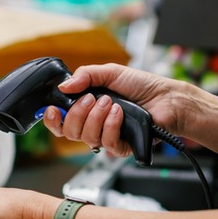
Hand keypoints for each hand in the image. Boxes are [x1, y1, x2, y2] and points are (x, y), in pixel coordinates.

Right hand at [42, 64, 184, 156]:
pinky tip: (119, 113)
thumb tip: (63, 87)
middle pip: (69, 132)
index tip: (51, 109)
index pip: (60, 122)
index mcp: (87, 109)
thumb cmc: (141, 85)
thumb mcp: (110, 72)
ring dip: (96, 117)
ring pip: (86, 138)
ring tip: (111, 102)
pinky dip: (111, 125)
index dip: (51, 119)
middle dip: (77, 113)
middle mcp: (94, 125)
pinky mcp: (122, 147)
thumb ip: (85, 76)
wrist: (166, 98)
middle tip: (92, 98)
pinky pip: (107, 143)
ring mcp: (107, 137)